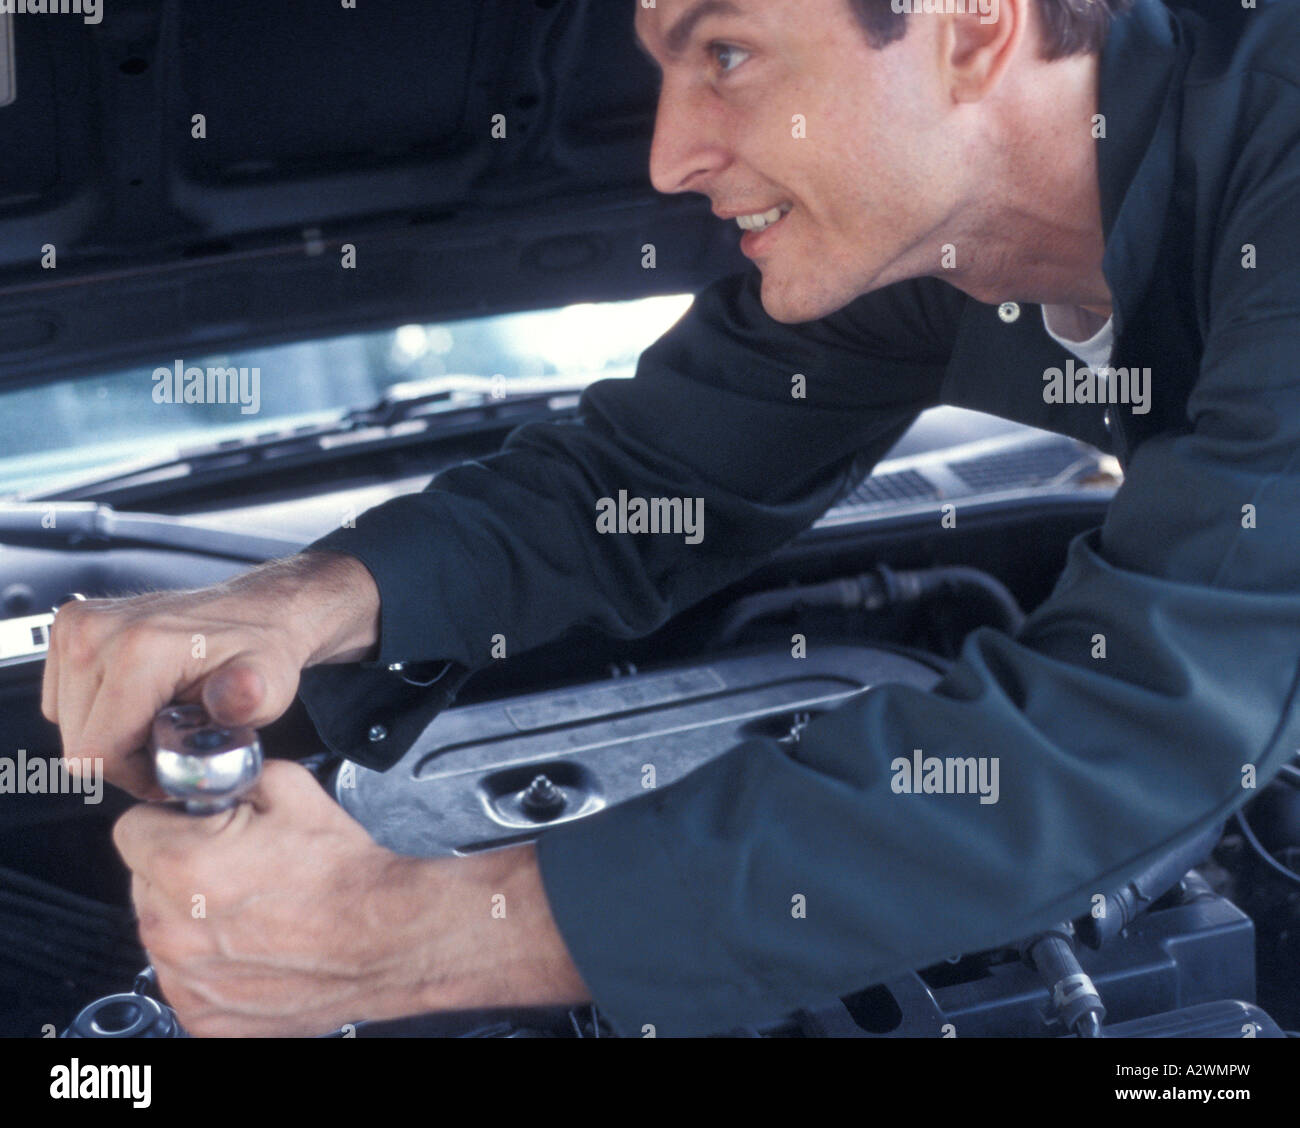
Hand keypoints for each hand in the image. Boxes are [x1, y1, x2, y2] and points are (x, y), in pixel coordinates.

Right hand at [41, 552, 378, 797]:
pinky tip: (139, 700)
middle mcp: (97, 631)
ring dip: (109, 734)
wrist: (258, 609)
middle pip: (78, 742)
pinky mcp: (71, 625)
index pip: (95, 752)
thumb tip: (234, 699)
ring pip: (65, 723)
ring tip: (158, 719)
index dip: (134, 776)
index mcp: (138, 649)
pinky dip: (96, 711)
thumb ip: (248, 702)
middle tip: (170, 743)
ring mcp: (79, 624)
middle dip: (123, 757)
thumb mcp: (269, 685)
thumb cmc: (261, 650)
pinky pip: (60, 698)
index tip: (171, 767)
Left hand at [113, 761, 591, 1035]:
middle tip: (236, 866)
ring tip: (252, 908)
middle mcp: (173, 930)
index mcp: (183, 866)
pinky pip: (185, 979)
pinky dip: (211, 963)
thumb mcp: (292, 789)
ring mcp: (187, 981)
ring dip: (192, 917)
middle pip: (143, 882)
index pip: (131, 829)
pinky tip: (255, 944)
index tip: (194, 826)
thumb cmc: (346, 875)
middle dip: (179, 867)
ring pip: (162, 931)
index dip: (168, 820)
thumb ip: (238, 778)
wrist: (387, 936)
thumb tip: (220, 780)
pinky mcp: (206, 1017)